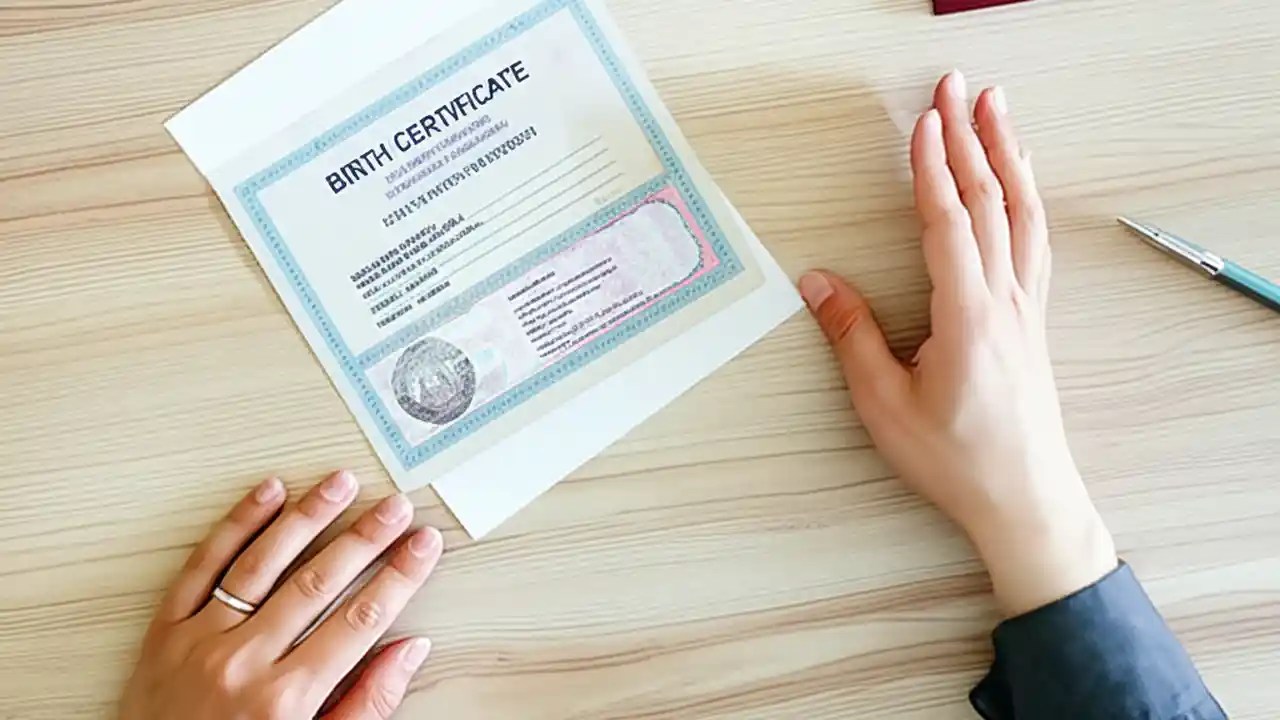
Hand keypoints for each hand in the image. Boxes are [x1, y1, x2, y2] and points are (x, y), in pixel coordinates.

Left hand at [120, 471, 442, 718]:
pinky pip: (203, 565)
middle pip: (319, 582)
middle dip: (366, 538)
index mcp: (286, 700)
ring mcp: (200, 641)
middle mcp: (243, 663)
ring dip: (308, 517)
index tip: (424, 545)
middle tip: (395, 507)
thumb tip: (408, 651)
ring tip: (341, 484)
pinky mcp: (164, 632)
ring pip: (264, 562)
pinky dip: (236, 525)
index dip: (400, 576)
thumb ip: (366, 705)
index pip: (360, 620)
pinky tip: (267, 495)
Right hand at [799, 71, 1115, 615]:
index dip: (932, 168)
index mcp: (968, 317)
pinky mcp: (1032, 320)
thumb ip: (852, 337)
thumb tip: (818, 281)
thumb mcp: (884, 404)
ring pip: (1022, 214)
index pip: (947, 223)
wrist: (1025, 500)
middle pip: (990, 201)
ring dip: (1008, 155)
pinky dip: (1025, 197)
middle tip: (956, 87)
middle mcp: (1006, 301)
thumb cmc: (956, 461)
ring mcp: (1026, 308)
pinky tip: (1020, 182)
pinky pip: (1033, 240)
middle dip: (971, 136)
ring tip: (997, 109)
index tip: (923, 120)